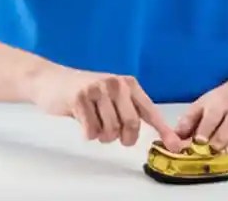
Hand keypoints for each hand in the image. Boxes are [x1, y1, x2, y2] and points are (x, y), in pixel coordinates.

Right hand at [29, 66, 182, 150]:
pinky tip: (83, 121)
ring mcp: (97, 89)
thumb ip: (131, 111)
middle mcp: (116, 83)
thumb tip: (157, 135)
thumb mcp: (112, 97)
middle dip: (123, 138)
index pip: (150, 111)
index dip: (164, 131)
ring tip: (95, 123)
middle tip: (115, 136)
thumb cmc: (85, 93)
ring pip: (110, 130)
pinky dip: (88, 133)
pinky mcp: (80, 97)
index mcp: (128, 84)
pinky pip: (91, 130)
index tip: (176, 146)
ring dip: (102, 136)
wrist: (52, 81)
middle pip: (131, 124)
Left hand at [175, 87, 227, 156]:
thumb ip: (188, 122)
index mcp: (219, 101)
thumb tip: (172, 141)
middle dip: (220, 139)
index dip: (205, 128)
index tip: (199, 141)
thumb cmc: (221, 103)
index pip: (212, 114)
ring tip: (226, 155)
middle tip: (211, 151)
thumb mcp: (203, 105)